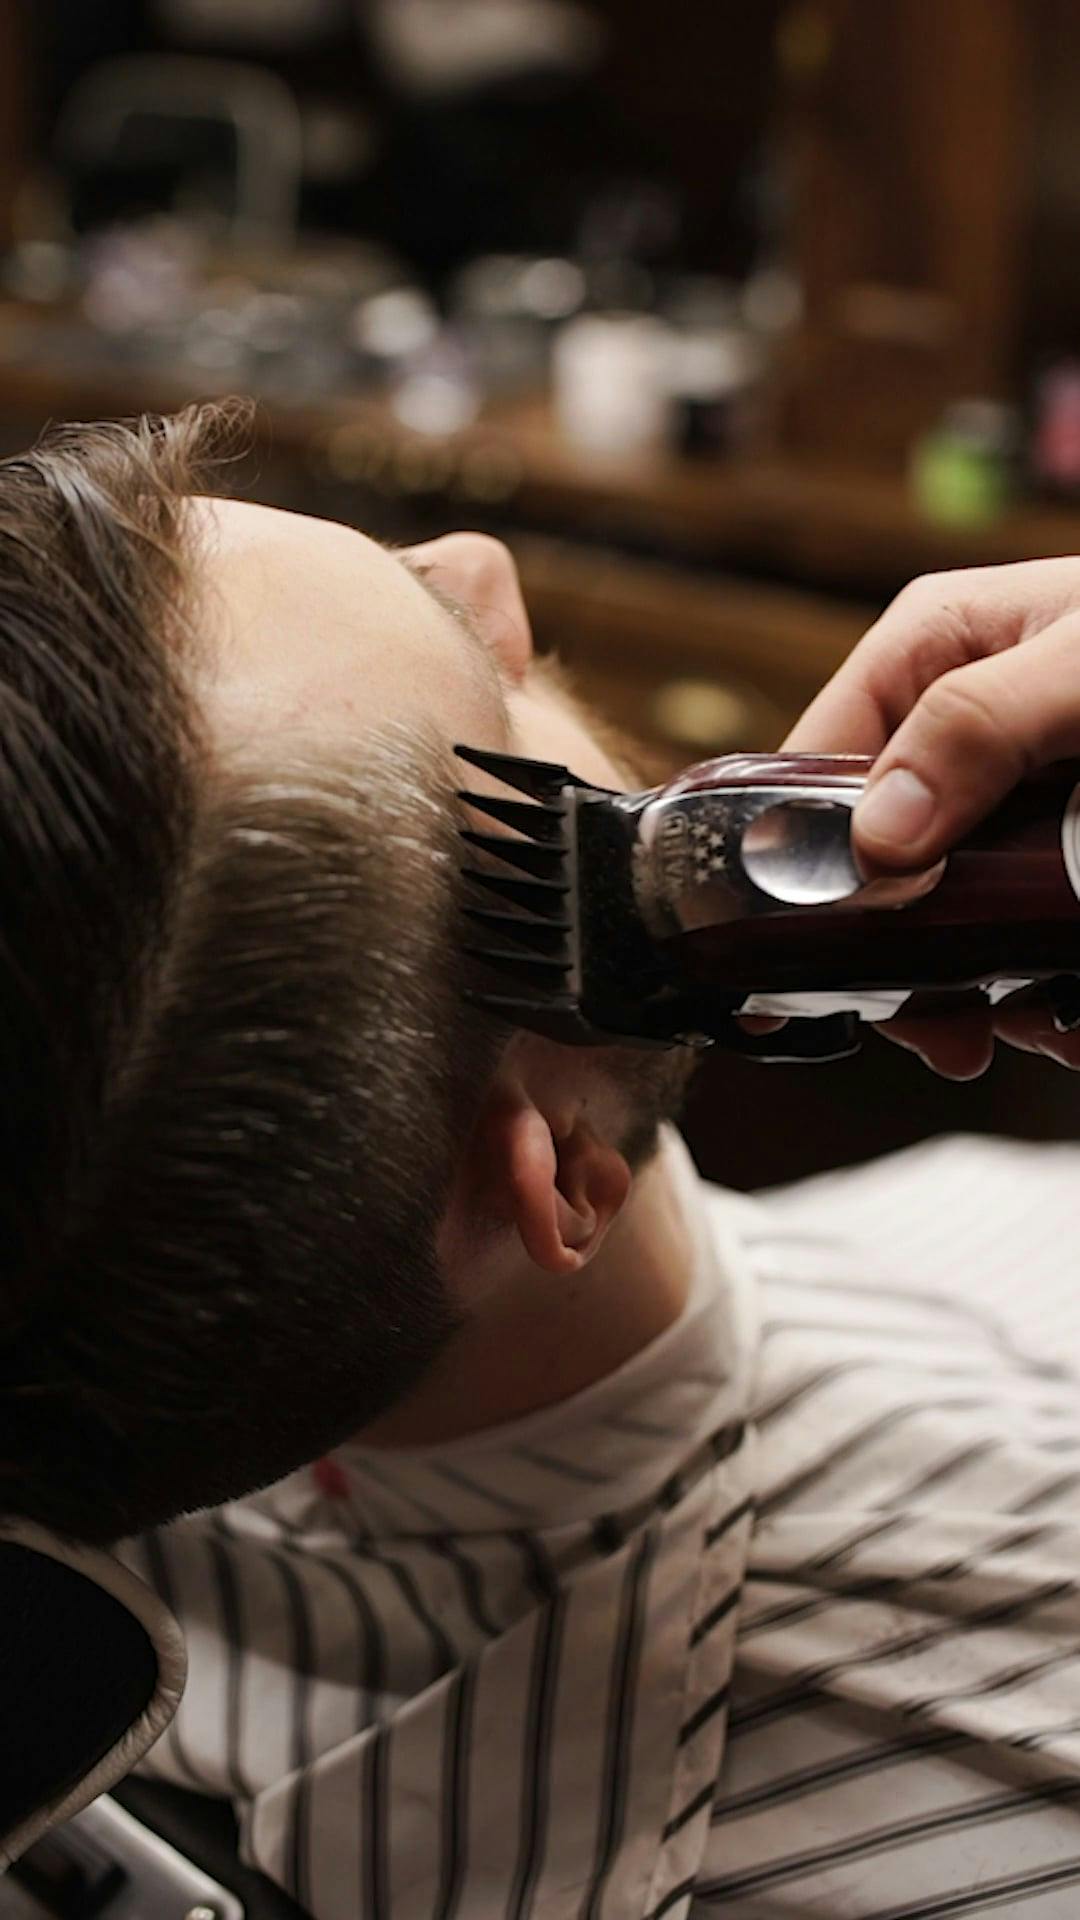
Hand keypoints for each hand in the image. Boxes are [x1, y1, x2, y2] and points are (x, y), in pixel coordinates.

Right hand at [783, 557, 1079, 1074]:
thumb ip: (982, 726)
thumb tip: (884, 833)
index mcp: (934, 651)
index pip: (817, 760)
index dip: (811, 858)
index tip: (836, 951)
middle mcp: (960, 725)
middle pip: (882, 859)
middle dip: (909, 952)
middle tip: (943, 1026)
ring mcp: (1014, 793)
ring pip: (952, 909)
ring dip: (982, 984)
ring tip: (1032, 1026)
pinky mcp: (1061, 849)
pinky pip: (1021, 923)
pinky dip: (1041, 981)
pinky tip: (1067, 1012)